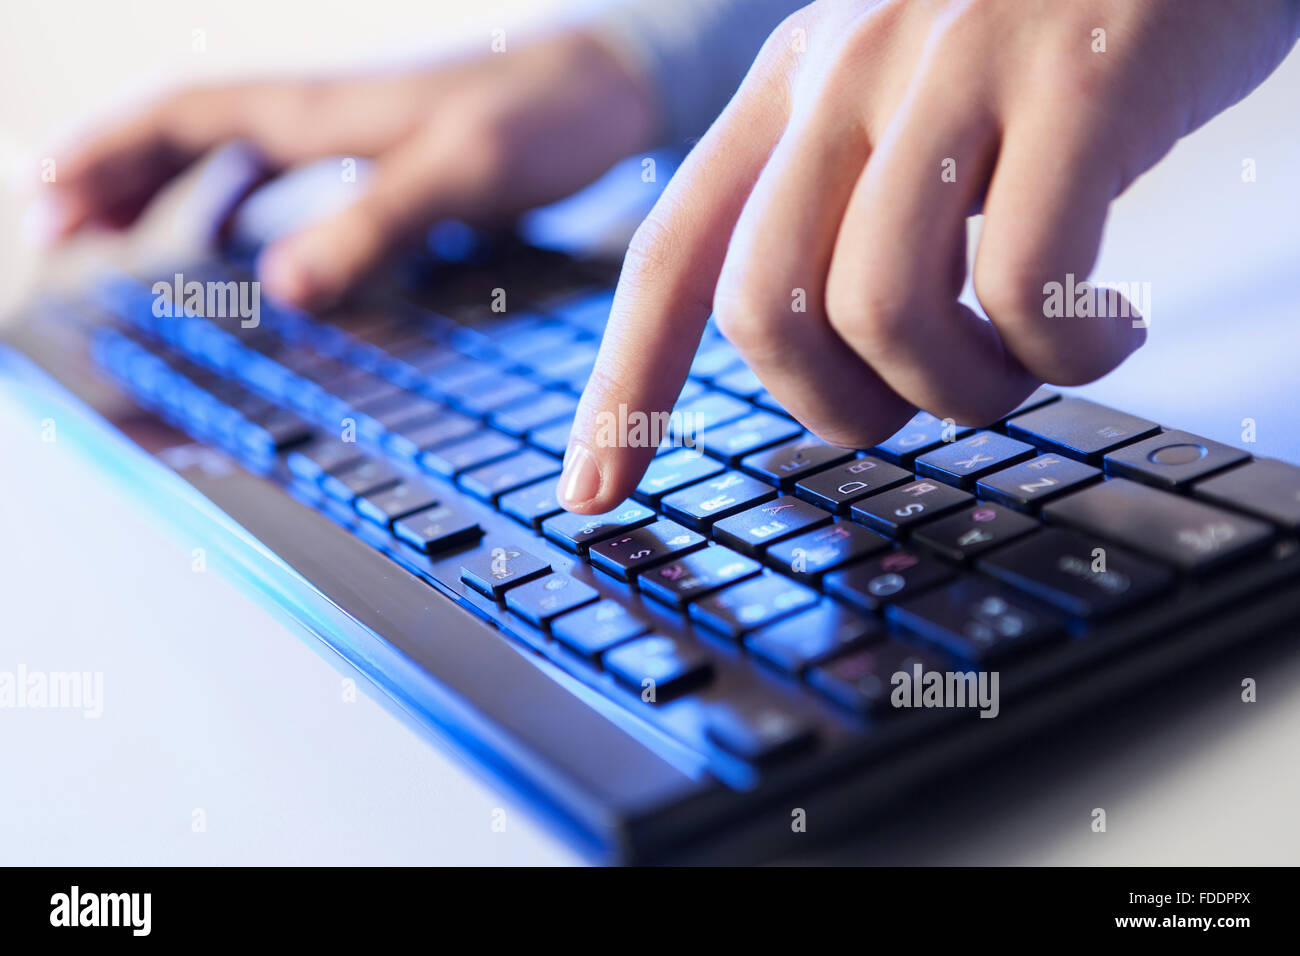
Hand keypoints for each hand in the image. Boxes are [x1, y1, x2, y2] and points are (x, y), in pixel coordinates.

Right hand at [43, 29, 654, 308]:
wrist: (608, 88)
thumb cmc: (540, 119)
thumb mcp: (457, 176)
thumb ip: (371, 226)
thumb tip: (285, 291)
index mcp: (317, 110)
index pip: (180, 116)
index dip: (105, 154)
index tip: (42, 198)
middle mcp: (320, 114)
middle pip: (182, 134)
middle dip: (110, 178)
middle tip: (53, 235)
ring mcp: (349, 134)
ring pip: (224, 153)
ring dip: (162, 190)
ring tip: (112, 236)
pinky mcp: (384, 157)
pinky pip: (279, 175)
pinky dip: (236, 204)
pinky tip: (235, 241)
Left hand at [559, 0, 1298, 511]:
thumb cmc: (1047, 38)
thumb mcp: (908, 96)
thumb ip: (842, 200)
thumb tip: (821, 355)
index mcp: (791, 82)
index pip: (670, 257)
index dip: (624, 389)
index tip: (593, 492)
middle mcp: (848, 68)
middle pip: (762, 312)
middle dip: (840, 408)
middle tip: (922, 401)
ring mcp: (955, 69)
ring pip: (883, 314)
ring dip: (964, 391)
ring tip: (1031, 360)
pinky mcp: (1073, 85)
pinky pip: (1027, 290)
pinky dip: (1069, 351)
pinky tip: (1111, 328)